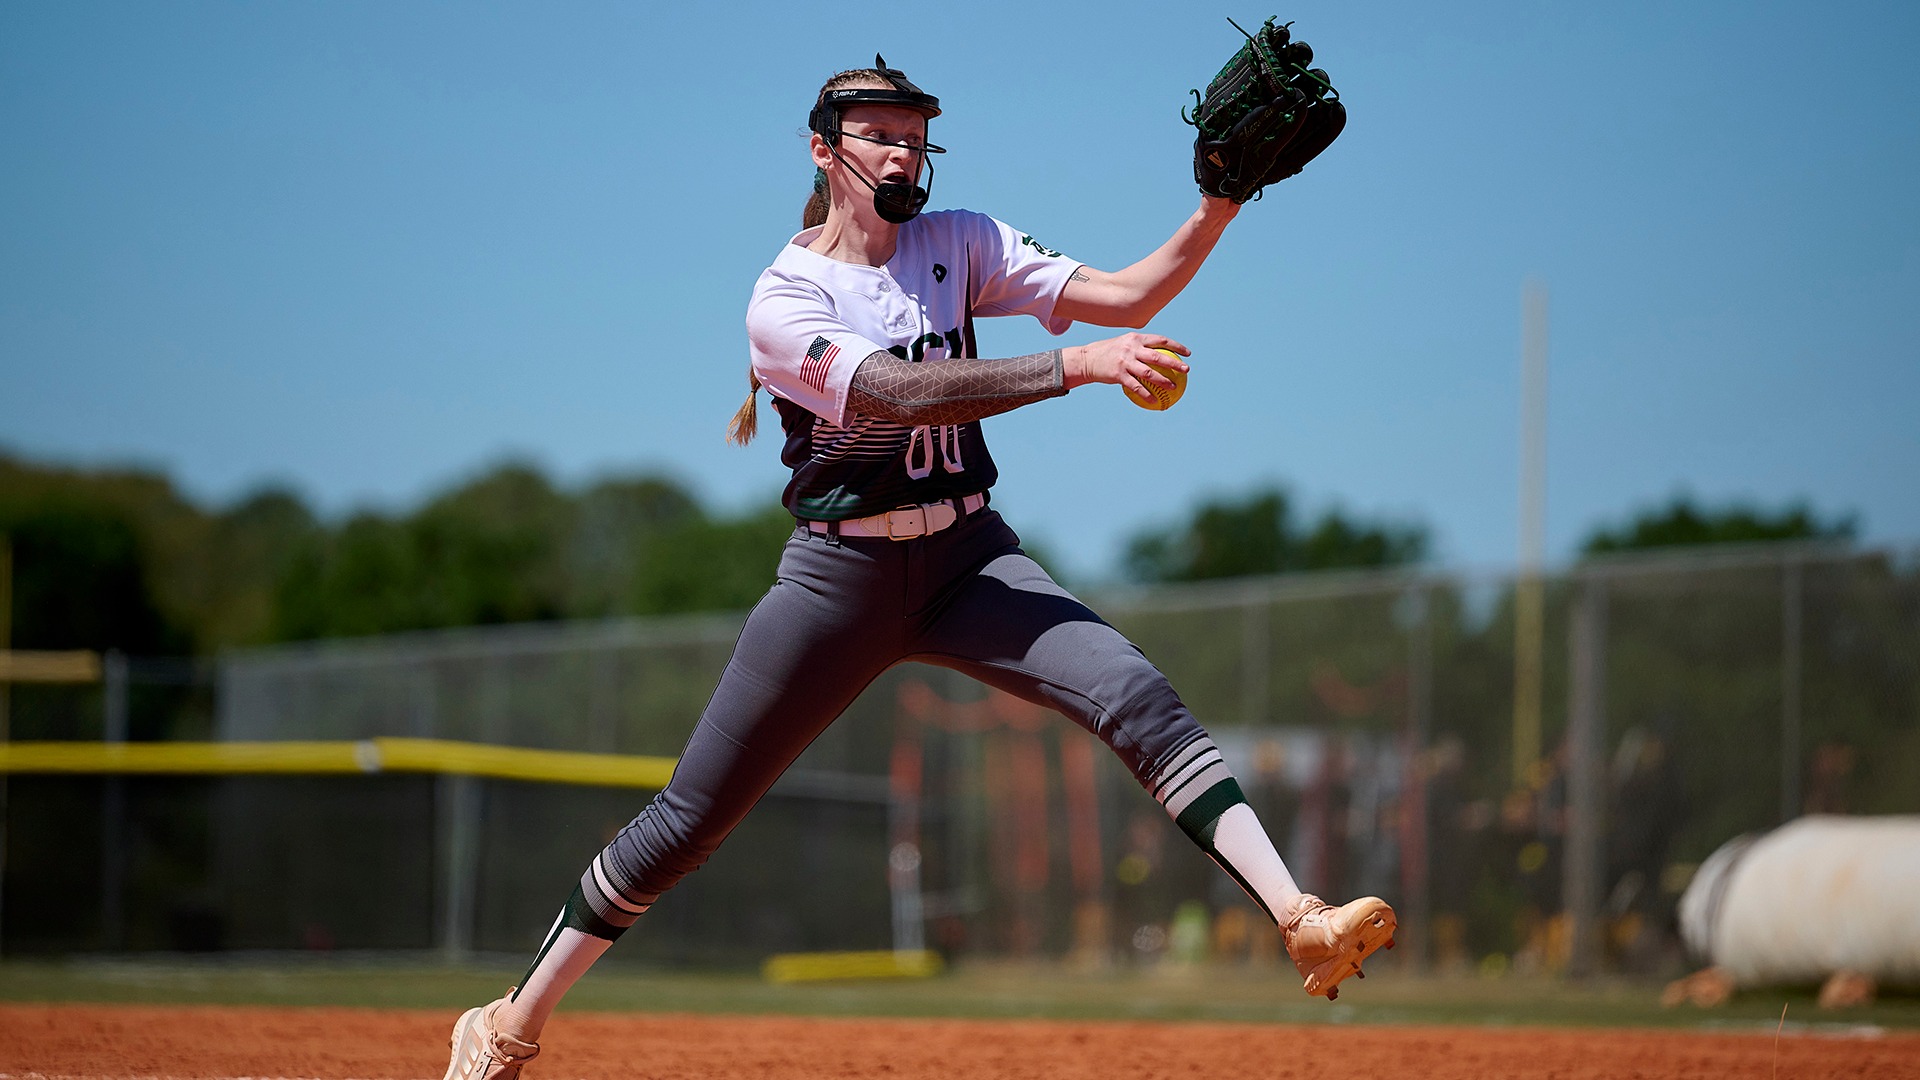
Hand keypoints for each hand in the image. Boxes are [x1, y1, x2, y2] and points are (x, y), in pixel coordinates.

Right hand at [1063, 333, 1189, 404]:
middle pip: (1157, 356)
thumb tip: (1160, 353)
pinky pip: (1136, 387)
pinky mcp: (1118, 375)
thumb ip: (1140, 346)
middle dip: (1174, 363)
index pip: (1160, 340)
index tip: (1188, 353)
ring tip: (1174, 387)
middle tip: (1186, 370)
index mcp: (1135, 338)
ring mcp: (1125, 362)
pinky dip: (1146, 394)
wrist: (1087, 360)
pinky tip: (1155, 401)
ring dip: (1163, 381)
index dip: (1176, 346)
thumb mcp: (1124, 343)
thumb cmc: (1108, 352)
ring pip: (1149, 373)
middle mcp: (1131, 348)